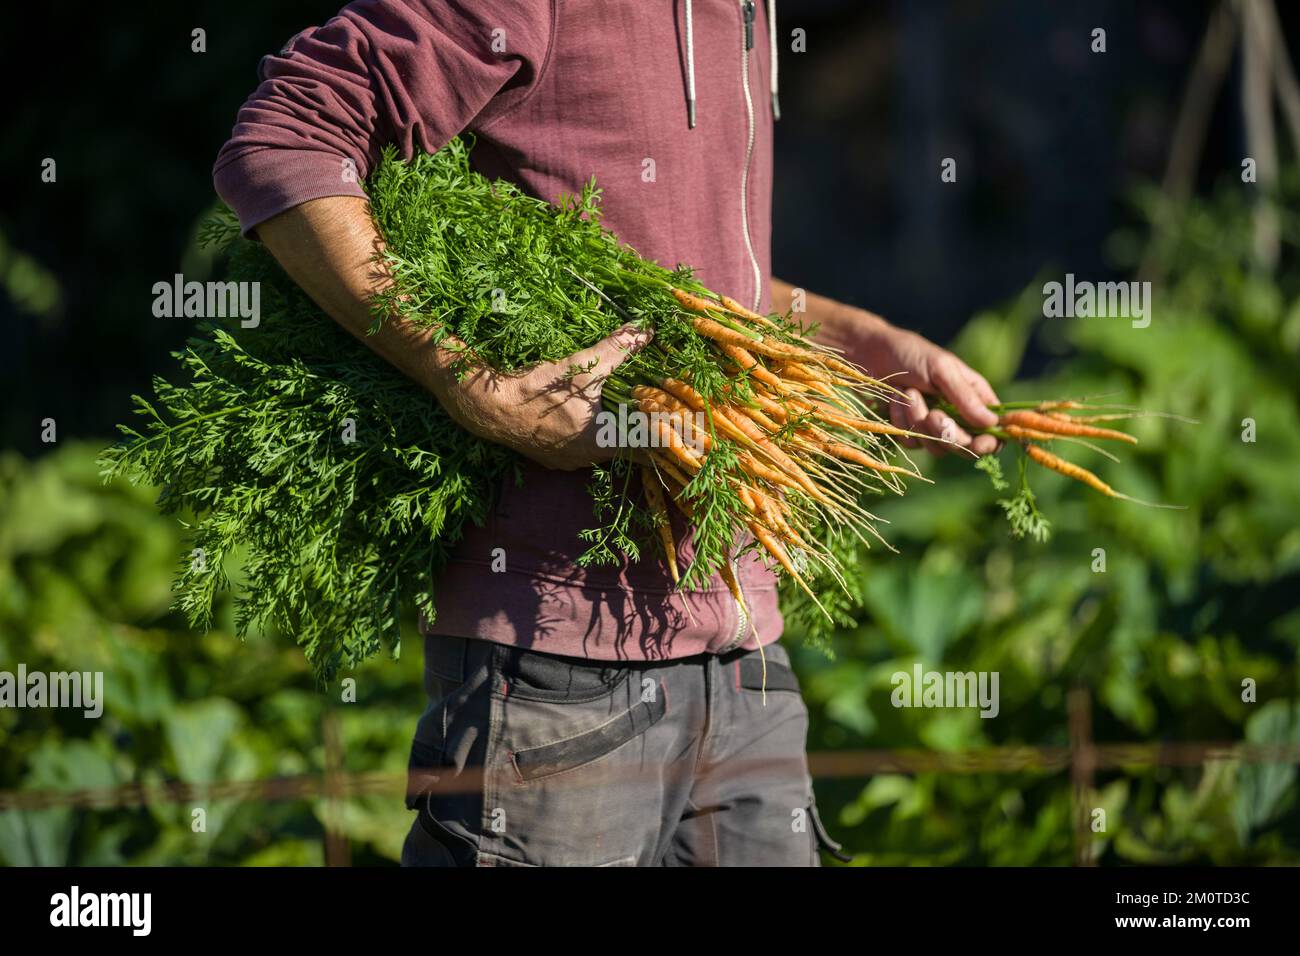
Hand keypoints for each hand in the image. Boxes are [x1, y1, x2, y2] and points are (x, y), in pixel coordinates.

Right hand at [430, 323, 653, 470]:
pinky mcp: (552, 457)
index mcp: (604, 443)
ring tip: (633, 409)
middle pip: (629, 448)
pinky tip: (592, 415)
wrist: (488, 407)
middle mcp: (589, 459)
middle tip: (662, 409)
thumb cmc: (538, 389)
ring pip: (605, 449)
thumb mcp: (582, 366)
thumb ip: (618, 349)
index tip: (686, 423)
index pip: (650, 446)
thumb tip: (646, 329)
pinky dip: (594, 434)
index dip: (669, 433)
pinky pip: (582, 448)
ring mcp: (568, 462)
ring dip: (619, 431)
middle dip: (645, 429)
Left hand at [869, 328, 1000, 455]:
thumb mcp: (942, 369)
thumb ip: (965, 397)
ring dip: (919, 421)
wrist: (871, 354)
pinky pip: (912, 443)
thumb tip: (991, 424)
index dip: (988, 443)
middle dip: (948, 434)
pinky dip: (901, 422)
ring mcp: (933, 425)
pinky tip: (895, 400)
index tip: (976, 443)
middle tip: (934, 414)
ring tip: (909, 393)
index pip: (992, 432)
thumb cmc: (911, 354)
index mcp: (974, 396)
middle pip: (965, 447)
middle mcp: (957, 414)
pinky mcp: (910, 431)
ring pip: (936, 448)